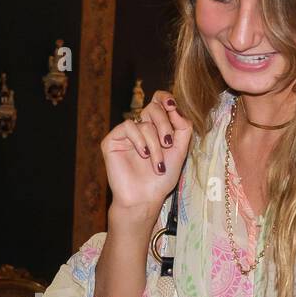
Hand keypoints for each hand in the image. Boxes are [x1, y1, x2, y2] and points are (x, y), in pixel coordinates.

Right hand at [101, 88, 192, 216]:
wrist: (145, 198)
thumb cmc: (161, 179)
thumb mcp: (181, 151)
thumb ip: (183, 127)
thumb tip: (174, 106)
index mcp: (156, 128)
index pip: (158, 102)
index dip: (165, 98)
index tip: (172, 105)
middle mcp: (140, 128)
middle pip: (153, 108)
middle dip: (164, 124)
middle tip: (169, 144)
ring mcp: (125, 135)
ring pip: (143, 122)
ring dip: (155, 144)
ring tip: (157, 164)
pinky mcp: (112, 141)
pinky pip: (128, 127)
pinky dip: (139, 140)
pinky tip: (143, 155)